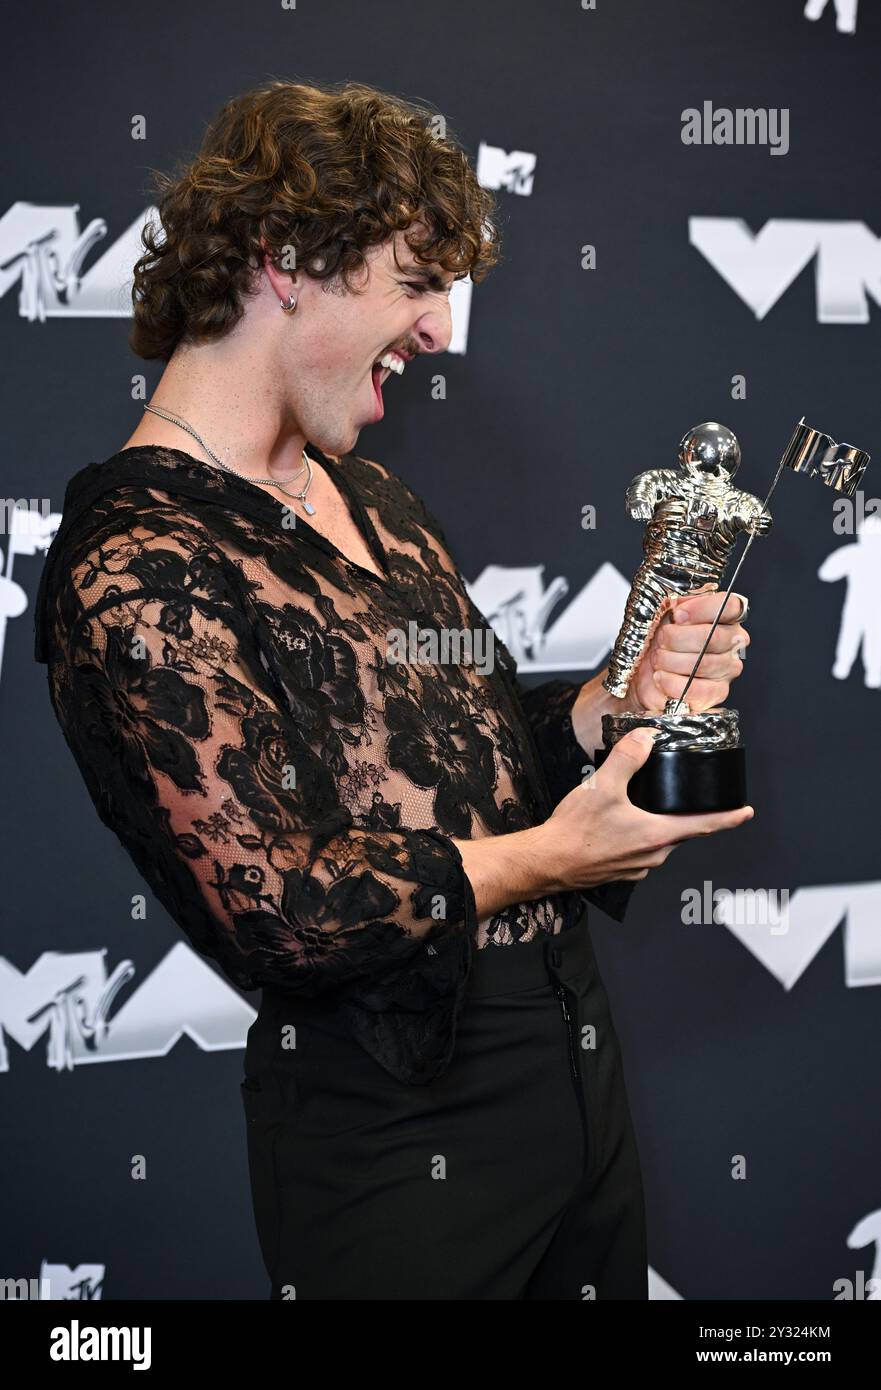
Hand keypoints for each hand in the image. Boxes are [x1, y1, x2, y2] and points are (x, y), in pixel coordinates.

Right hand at [543, 727, 754, 887]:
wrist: (547, 862)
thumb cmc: (575, 832)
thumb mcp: (603, 786)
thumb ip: (627, 758)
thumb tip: (645, 739)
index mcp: (657, 835)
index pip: (705, 825)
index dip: (729, 818)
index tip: (746, 812)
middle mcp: (653, 855)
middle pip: (679, 829)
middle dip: (678, 811)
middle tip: (671, 792)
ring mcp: (637, 866)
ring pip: (657, 839)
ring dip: (653, 822)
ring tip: (632, 805)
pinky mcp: (621, 871)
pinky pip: (638, 849)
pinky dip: (634, 834)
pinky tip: (615, 823)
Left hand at [625, 587, 749, 713]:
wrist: (644, 673)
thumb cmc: (659, 642)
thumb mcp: (663, 614)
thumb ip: (674, 604)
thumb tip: (678, 608)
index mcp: (724, 615)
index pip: (730, 606)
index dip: (702, 609)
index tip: (677, 615)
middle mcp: (733, 641)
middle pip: (713, 636)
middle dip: (677, 638)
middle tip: (660, 640)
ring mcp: (728, 667)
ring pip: (704, 663)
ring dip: (670, 661)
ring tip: (658, 659)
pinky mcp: (717, 692)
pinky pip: (698, 689)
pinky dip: (672, 683)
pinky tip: (661, 677)